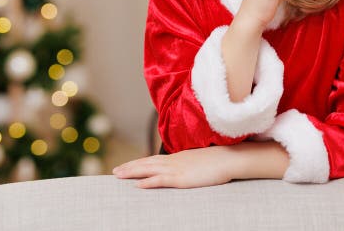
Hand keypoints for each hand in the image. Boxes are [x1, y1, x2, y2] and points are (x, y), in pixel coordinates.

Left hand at [112, 145, 233, 188]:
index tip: (126, 165)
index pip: (153, 159)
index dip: (138, 162)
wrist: (228, 158)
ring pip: (149, 170)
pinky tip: (138, 185)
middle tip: (114, 171)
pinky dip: (148, 182)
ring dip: (133, 172)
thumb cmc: (217, 160)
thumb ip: (188, 164)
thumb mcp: (199, 161)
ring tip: (119, 176)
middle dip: (130, 167)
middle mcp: (173, 161)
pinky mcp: (182, 178)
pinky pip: (161, 180)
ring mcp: (177, 169)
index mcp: (177, 157)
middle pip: (146, 163)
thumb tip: (183, 168)